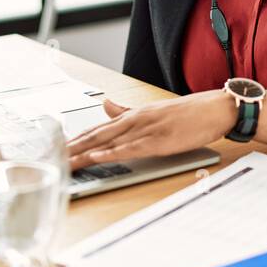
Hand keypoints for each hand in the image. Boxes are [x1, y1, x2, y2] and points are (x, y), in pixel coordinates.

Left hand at [68, 91, 234, 170]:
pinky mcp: (159, 141)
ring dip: (84, 153)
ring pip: (108, 143)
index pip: (98, 128)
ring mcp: (146, 130)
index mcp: (134, 115)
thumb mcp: (154, 111)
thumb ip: (128, 111)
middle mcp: (135, 120)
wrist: (215, 109)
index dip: (76, 138)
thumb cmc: (189, 113)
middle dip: (72, 147)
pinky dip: (111, 153)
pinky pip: (130, 148)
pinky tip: (96, 158)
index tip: (56, 147)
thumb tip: (106, 105)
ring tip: (64, 161)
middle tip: (51, 158)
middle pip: (96, 135)